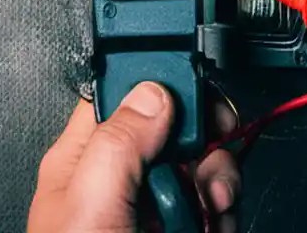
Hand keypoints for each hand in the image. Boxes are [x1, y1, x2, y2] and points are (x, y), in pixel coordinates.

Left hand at [28, 82, 239, 232]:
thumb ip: (120, 141)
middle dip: (205, 148)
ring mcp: (151, 216)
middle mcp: (118, 184)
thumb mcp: (92, 204)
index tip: (196, 100)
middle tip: (204, 173)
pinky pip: (215, 216)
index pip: (125, 96)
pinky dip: (224, 221)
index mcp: (83, 162)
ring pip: (204, 175)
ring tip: (209, 215)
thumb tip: (152, 91)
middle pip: (178, 133)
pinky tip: (215, 230)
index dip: (164, 87)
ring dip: (220, 190)